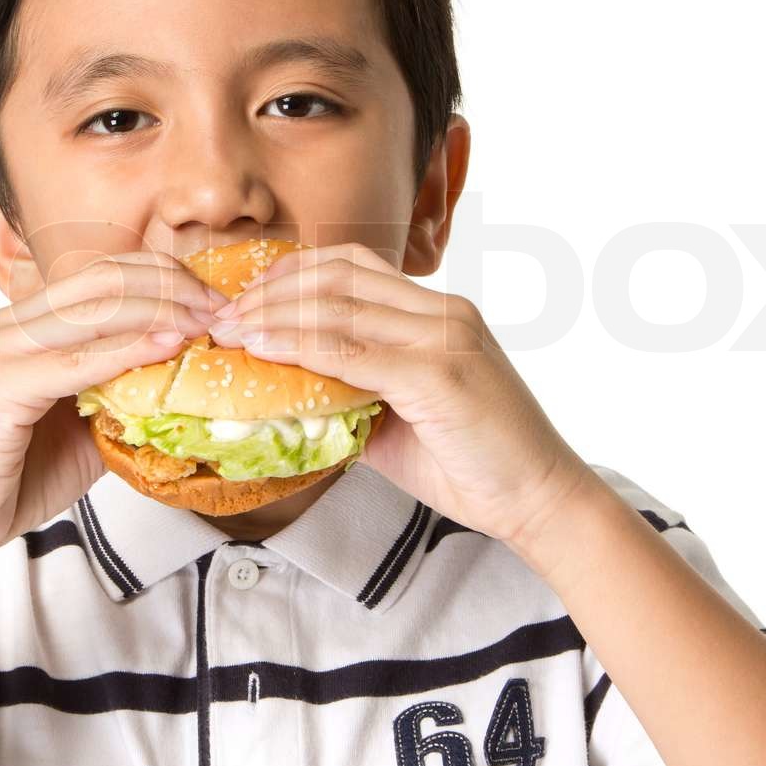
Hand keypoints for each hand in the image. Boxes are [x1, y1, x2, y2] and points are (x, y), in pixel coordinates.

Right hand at [0, 251, 228, 581]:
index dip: (165, 278)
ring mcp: (0, 350)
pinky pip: (74, 360)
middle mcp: (9, 324)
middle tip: (223, 308)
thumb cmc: (8, 478)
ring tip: (208, 323)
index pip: (104, 276)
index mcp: (25, 324)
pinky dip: (126, 349)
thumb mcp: (81, 426)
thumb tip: (183, 381)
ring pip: (94, 309)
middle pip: (104, 279)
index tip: (216, 302)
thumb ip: (120, 393)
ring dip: (160, 311)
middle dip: (172, 286)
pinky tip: (167, 348)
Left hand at [206, 243, 588, 544]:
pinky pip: (355, 353)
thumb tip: (292, 397)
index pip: (353, 265)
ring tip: (230, 332)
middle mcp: (443, 313)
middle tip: (223, 314)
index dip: (292, 274)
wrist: (541, 499)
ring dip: (275, 316)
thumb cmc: (475, 463)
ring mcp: (444, 339)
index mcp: (438, 313)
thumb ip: (355, 395)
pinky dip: (301, 348)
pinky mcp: (440, 375)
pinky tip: (265, 354)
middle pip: (338, 275)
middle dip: (271, 290)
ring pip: (340, 307)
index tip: (246, 296)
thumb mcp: (403, 418)